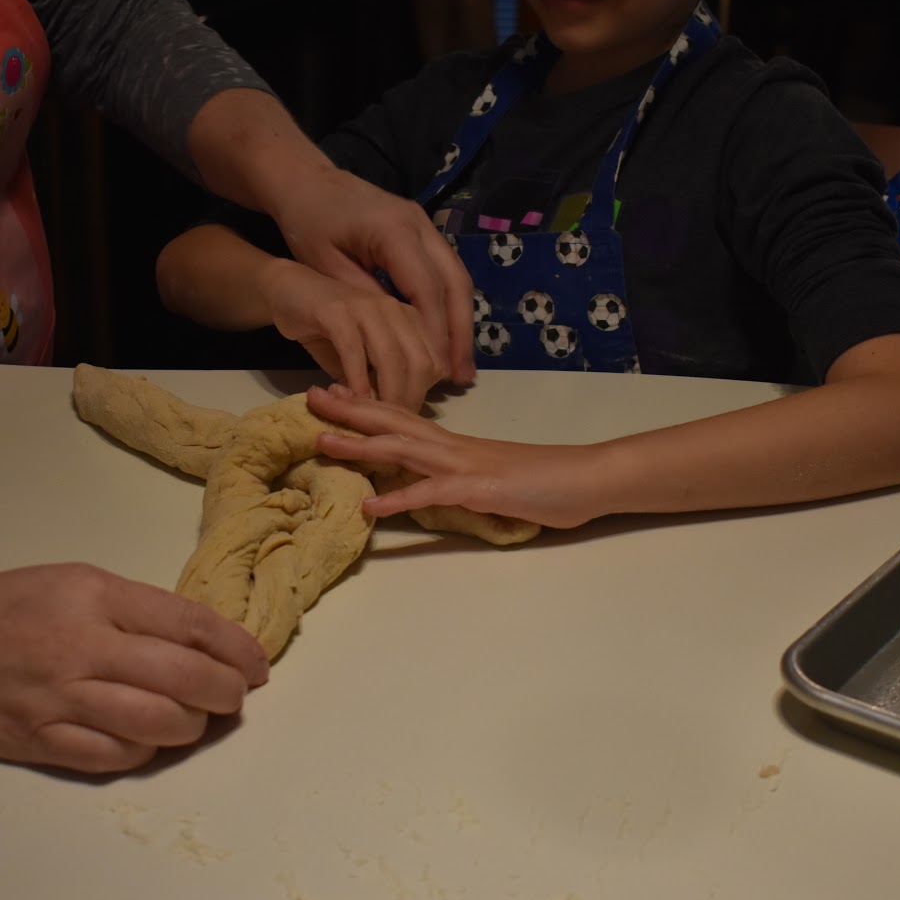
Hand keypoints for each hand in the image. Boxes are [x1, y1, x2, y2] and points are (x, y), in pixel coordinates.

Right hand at [0, 563, 269, 772]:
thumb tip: (201, 643)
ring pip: (157, 724)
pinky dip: (142, 754)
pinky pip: (113, 759)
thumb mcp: (72, 583)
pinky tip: (145, 743)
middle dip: (225, 694)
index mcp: (95, 595)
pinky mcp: (35, 740)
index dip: (237, 650)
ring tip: (192, 721)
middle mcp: (81, 645)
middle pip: (186, 678)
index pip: (191, 624)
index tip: (258, 666)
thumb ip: (133, 610)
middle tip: (232, 698)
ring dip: (190, 728)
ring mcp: (58, 697)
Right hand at [257, 258, 445, 412]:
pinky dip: (356, 380)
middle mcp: (394, 310)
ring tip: (374, 420)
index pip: (433, 362)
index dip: (423, 395)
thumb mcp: (364, 356)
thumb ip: (381, 379)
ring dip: (386, 395)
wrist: (288, 291)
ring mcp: (366, 307)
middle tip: (390, 428)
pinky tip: (351, 401)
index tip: (405, 418)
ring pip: (391, 358)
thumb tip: (395, 415)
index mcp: (408, 318)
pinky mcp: (336, 312)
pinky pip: (354, 351)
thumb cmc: (328, 329)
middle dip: (408, 400)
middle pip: (418, 363)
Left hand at [269, 167, 475, 387]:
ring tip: (459, 366)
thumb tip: (396, 339)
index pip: (426, 288)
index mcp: (394, 230)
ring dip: (460, 323)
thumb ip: (363, 298)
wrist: (308, 182)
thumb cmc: (309, 223)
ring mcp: (425, 227)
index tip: (438, 370)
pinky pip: (445, 273)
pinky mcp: (422, 234)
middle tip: (461, 376)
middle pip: (455, 282)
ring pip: (457, 278)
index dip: (435, 331)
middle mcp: (420, 225)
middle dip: (460, 332)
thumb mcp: (326, 265)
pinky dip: (449, 307)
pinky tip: (445, 338)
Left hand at [306, 384, 607, 528]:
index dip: (365, 405)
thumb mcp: (494, 479)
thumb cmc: (548, 481)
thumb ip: (464, 478)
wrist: (589, 478)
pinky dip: (400, 499)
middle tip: (309, 397)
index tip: (332, 392)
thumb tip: (439, 486)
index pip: (403, 418)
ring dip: (360, 446)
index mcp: (456, 445)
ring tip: (321, 443)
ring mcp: (466, 466)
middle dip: (348, 411)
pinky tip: (370, 507)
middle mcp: (454, 448)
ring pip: (404, 449)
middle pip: (393, 423)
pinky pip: (433, 493)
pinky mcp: (480, 490)